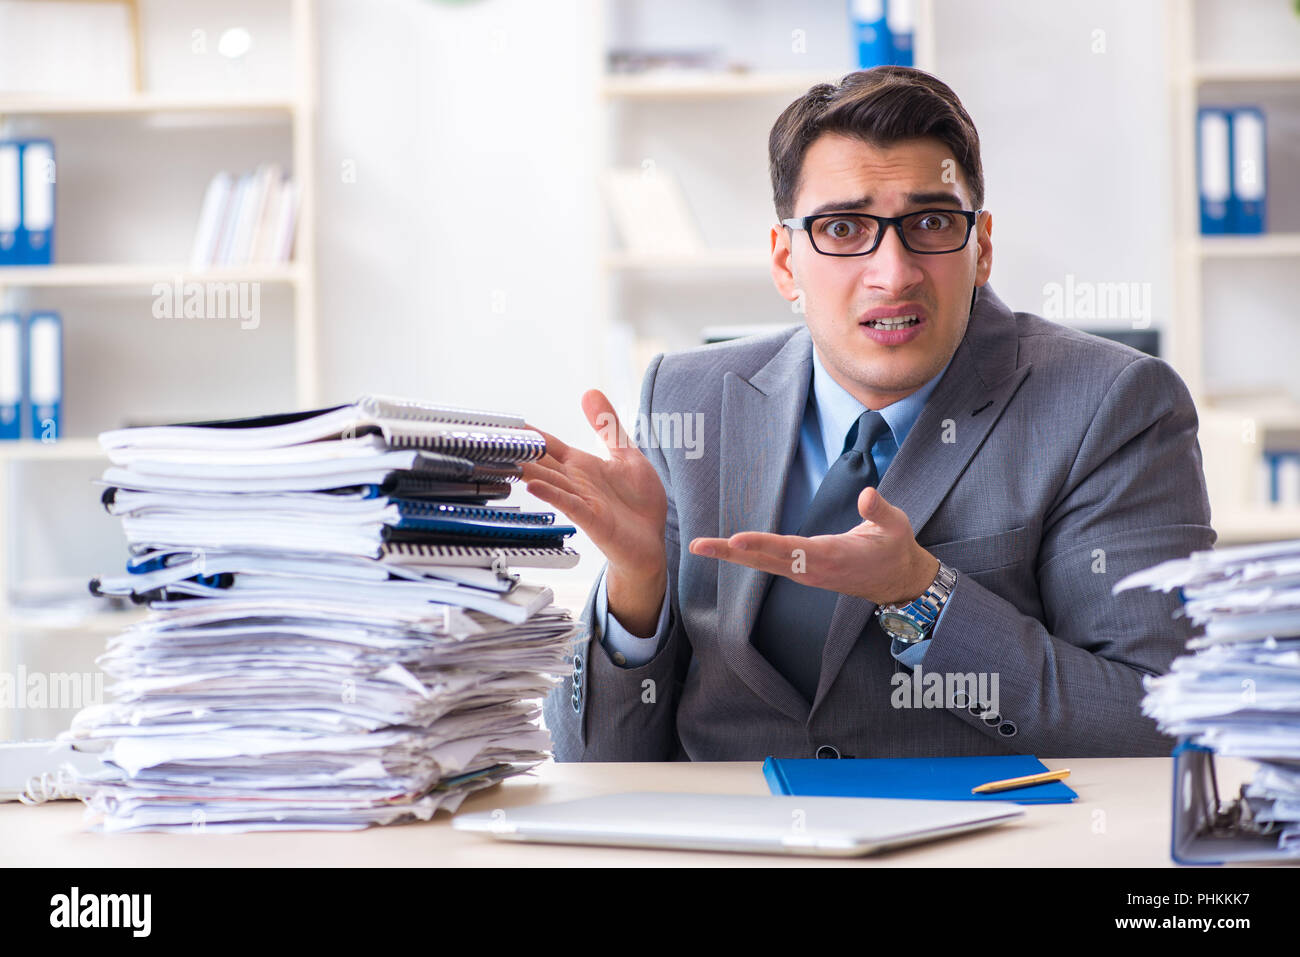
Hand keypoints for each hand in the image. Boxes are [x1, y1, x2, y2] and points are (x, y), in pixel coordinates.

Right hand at [522, 391, 668, 635]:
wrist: (652, 541)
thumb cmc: (638, 502)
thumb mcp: (626, 454)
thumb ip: (607, 425)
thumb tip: (590, 391)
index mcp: (582, 465)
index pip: (549, 445)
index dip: (529, 433)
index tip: (506, 423)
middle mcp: (576, 481)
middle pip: (540, 462)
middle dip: (518, 451)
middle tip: (492, 439)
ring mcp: (581, 500)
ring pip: (548, 480)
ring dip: (527, 470)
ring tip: (505, 459)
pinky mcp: (592, 518)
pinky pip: (568, 504)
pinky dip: (551, 494)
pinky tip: (533, 487)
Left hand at [688, 486, 937, 605]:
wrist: (897, 582)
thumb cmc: (895, 549)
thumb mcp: (896, 526)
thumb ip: (879, 511)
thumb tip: (868, 494)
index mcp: (833, 555)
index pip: (791, 549)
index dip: (763, 544)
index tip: (737, 540)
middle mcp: (813, 568)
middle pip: (766, 561)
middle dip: (731, 553)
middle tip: (698, 545)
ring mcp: (806, 574)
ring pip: (763, 565)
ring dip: (730, 556)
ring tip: (700, 547)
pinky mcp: (803, 573)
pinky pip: (769, 565)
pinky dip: (746, 558)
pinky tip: (725, 551)